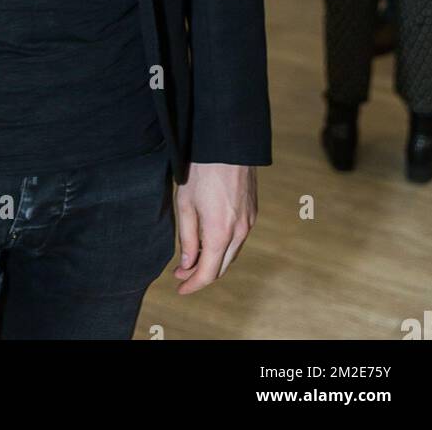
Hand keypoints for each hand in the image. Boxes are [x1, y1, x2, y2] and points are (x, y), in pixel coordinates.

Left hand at [174, 163, 256, 293]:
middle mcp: (239, 232)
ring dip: (213, 260)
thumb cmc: (201, 170)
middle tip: (181, 273)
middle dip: (201, 275)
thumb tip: (188, 266)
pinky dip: (223, 246)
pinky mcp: (252, 211)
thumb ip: (187, 238)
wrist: (228, 143)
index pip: (207, 273)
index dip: (192, 285)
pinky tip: (209, 240)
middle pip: (221, 267)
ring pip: (231, 254)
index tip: (179, 288)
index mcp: (220, 233)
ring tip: (192, 257)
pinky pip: (238, 239)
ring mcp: (249, 222)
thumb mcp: (186, 204)